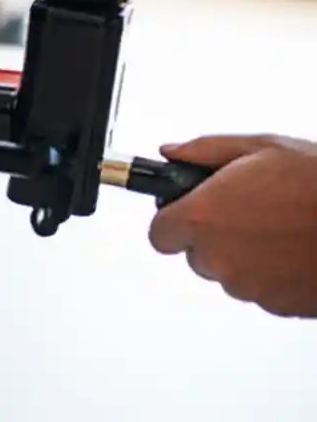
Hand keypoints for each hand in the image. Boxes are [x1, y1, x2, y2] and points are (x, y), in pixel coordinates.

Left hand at [149, 134, 316, 317]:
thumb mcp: (260, 148)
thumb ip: (205, 151)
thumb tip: (172, 154)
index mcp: (203, 217)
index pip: (160, 234)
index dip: (174, 221)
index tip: (189, 212)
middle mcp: (218, 257)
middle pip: (196, 255)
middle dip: (214, 237)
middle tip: (249, 213)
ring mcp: (247, 286)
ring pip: (230, 274)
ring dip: (245, 256)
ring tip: (280, 228)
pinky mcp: (276, 306)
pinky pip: (261, 291)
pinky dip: (272, 275)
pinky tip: (293, 250)